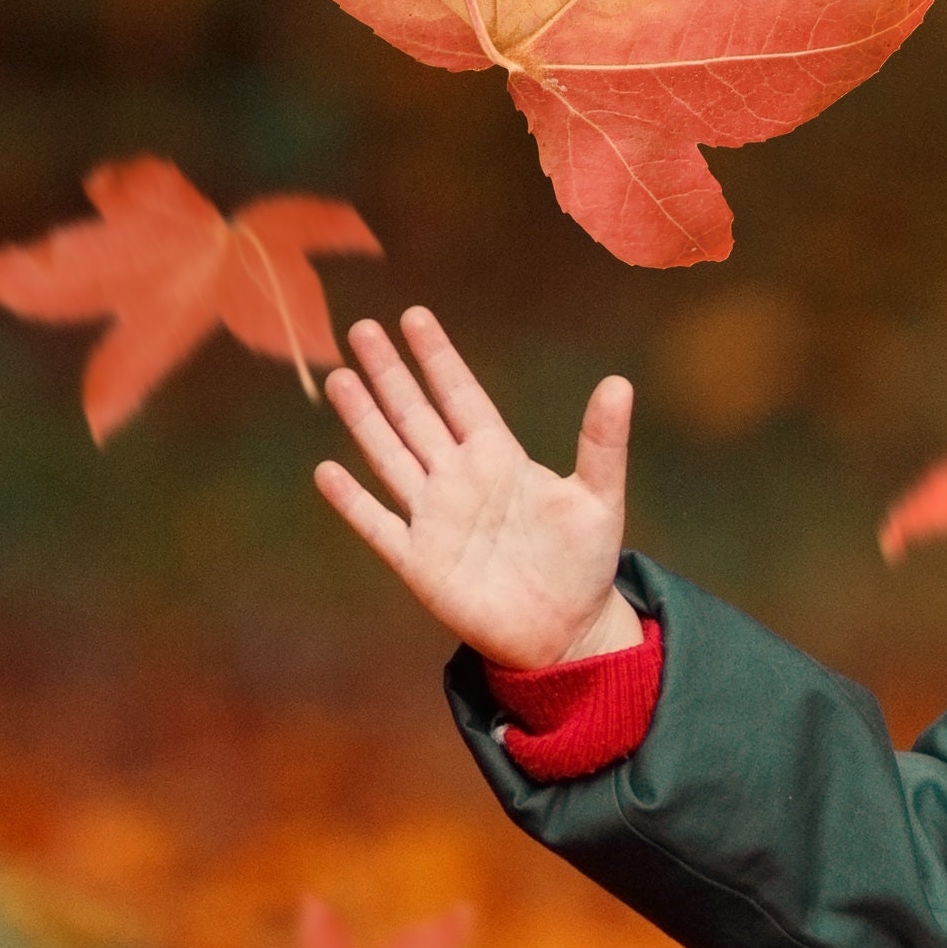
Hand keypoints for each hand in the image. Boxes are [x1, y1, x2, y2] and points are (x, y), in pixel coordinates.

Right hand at [315, 308, 645, 669]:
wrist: (566, 631)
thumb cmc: (584, 563)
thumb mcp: (599, 499)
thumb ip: (602, 443)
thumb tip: (619, 382)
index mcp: (499, 456)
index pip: (461, 395)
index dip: (438, 357)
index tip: (414, 316)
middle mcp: (460, 478)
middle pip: (416, 415)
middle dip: (389, 374)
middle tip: (361, 327)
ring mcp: (435, 518)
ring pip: (390, 457)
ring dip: (364, 420)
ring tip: (339, 378)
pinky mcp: (420, 562)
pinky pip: (380, 525)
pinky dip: (354, 501)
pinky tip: (327, 470)